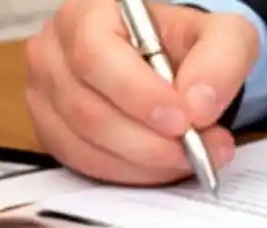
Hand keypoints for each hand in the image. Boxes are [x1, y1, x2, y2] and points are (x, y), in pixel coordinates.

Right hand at [25, 0, 259, 184]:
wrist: (169, 65)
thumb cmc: (184, 46)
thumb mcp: (220, 37)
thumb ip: (221, 61)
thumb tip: (200, 106)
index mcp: (86, 16)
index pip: (95, 56)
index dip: (140, 95)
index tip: (184, 119)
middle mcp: (54, 53)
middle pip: (87, 110)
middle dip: (150, 141)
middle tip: (197, 148)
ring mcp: (46, 95)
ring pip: (86, 144)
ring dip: (146, 161)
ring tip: (190, 155)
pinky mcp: (52, 132)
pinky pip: (86, 165)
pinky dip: (132, 173)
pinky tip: (164, 164)